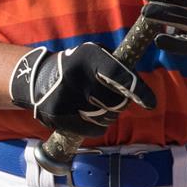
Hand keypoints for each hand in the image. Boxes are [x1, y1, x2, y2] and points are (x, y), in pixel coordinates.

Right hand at [8, 43, 157, 137]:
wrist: (37, 78)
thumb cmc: (78, 67)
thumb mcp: (95, 56)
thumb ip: (117, 68)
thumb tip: (140, 90)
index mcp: (88, 56)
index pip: (117, 73)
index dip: (135, 89)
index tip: (149, 103)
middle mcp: (75, 75)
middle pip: (115, 102)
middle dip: (119, 103)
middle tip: (110, 97)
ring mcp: (64, 97)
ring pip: (106, 118)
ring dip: (106, 115)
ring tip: (92, 103)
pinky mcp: (57, 116)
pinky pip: (93, 130)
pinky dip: (95, 126)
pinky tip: (84, 115)